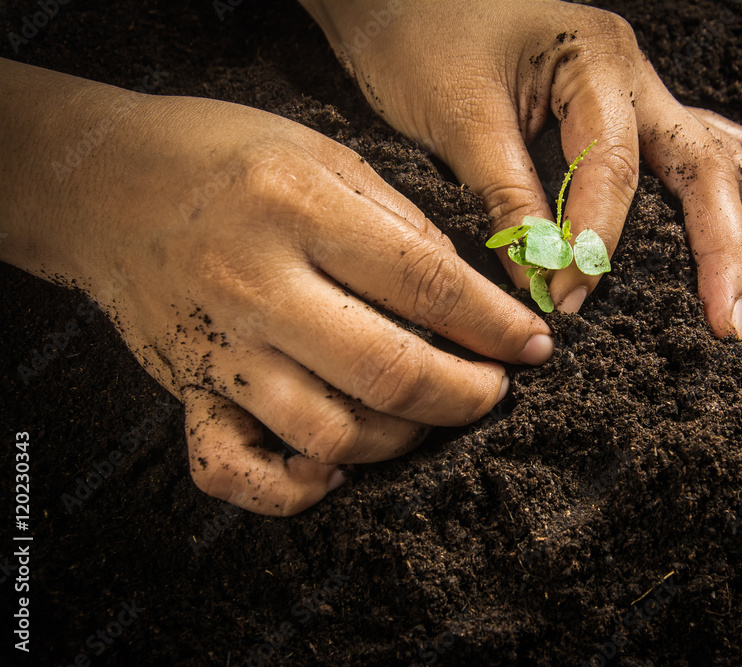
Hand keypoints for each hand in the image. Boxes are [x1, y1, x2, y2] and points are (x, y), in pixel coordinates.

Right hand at [0, 58, 552, 514]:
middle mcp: (256, 284)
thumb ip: (396, 220)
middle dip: (466, 395)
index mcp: (297, 208)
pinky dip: (288, 491)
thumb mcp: (319, 152)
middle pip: (386, 372)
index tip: (535, 344)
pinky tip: (333, 472)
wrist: (101, 183)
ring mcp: (216, 346)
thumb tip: (468, 294)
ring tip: (430, 416)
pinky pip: (229, 470)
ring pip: (328, 432)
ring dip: (401, 440)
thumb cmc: (222, 156)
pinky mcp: (184, 389)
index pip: (425, 282)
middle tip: (495, 389)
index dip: (495, 323)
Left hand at [301, 0, 741, 336]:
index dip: (594, 242)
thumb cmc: (421, 35)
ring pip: (712, 154)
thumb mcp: (458, 119)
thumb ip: (507, 201)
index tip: (568, 299)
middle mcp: (629, 70)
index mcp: (593, 60)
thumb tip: (543, 280)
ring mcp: (634, 83)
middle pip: (697, 164)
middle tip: (728, 322)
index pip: (612, 168)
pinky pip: (695, 133)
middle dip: (720, 247)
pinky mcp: (621, 100)